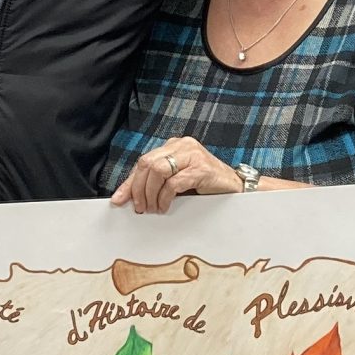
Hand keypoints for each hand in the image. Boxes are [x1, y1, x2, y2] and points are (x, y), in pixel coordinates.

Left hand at [110, 137, 244, 214]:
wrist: (236, 187)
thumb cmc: (206, 184)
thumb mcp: (177, 180)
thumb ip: (158, 182)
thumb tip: (131, 197)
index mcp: (174, 146)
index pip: (144, 161)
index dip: (130, 182)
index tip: (119, 199)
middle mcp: (182, 145)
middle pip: (147, 163)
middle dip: (138, 188)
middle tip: (139, 207)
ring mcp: (192, 155)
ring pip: (158, 170)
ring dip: (151, 194)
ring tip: (152, 208)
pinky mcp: (201, 169)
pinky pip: (173, 183)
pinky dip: (165, 197)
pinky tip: (165, 206)